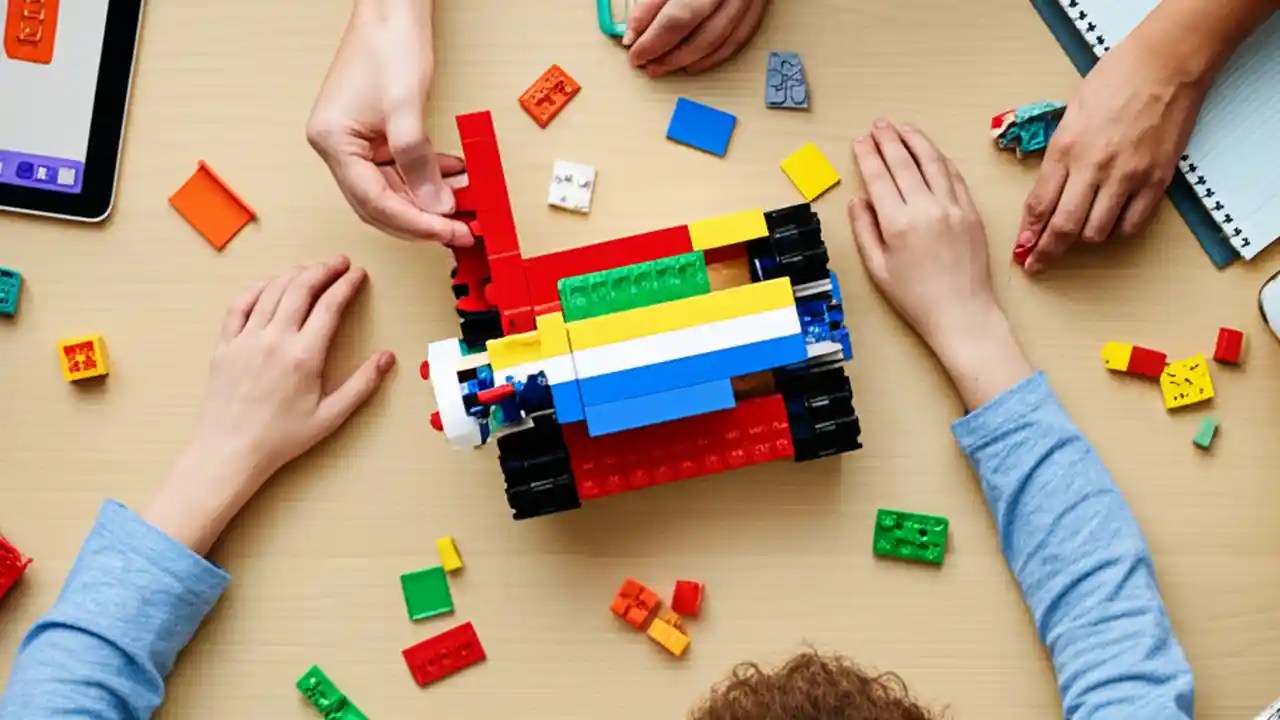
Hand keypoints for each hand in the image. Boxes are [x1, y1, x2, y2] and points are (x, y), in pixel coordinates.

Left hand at [143, 257, 395, 553]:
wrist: (230, 451)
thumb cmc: (281, 439)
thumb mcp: (330, 417)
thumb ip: (361, 384)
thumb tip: (387, 357)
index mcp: (304, 356)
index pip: (330, 306)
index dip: (347, 285)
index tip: (358, 274)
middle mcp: (274, 340)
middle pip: (301, 288)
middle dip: (323, 269)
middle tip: (339, 262)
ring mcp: (246, 339)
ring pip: (272, 290)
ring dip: (294, 273)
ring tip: (311, 268)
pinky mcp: (226, 345)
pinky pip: (240, 304)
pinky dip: (258, 287)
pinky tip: (270, 282)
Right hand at [306, 0, 471, 245]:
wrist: (393, 8)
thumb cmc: (391, 46)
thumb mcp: (407, 109)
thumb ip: (419, 164)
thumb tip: (437, 208)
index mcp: (332, 141)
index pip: (373, 200)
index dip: (413, 222)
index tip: (447, 232)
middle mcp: (336, 146)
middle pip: (380, 203)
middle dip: (421, 219)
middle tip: (459, 231)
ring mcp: (353, 141)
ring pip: (392, 190)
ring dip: (427, 200)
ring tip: (462, 208)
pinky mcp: (373, 135)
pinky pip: (401, 169)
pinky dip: (426, 177)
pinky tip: (453, 178)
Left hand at [623, 0, 768, 76]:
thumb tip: (636, 26)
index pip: (674, 12)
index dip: (650, 33)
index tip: (631, 44)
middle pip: (693, 25)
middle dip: (664, 50)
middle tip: (643, 62)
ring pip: (717, 37)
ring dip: (687, 58)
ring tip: (663, 65)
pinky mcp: (760, 0)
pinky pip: (740, 35)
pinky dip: (716, 55)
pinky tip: (695, 63)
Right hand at [850, 120, 1032, 408]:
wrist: (962, 313)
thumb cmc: (915, 298)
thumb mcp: (878, 268)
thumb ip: (865, 229)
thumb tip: (859, 199)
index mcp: (898, 223)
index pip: (879, 176)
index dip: (868, 154)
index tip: (860, 140)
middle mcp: (926, 208)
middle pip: (904, 162)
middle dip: (889, 139)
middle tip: (878, 125)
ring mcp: (953, 207)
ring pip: (932, 162)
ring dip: (916, 140)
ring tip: (903, 127)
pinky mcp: (971, 212)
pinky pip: (954, 176)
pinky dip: (940, 159)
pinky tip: (931, 151)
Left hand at [1015, 39, 1205, 272]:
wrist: (1164, 66)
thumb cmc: (1112, 82)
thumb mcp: (1069, 117)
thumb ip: (1058, 157)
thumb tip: (1046, 195)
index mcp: (1064, 149)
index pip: (1039, 206)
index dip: (1028, 235)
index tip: (1022, 251)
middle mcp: (1093, 167)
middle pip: (1064, 227)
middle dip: (1047, 252)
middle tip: (1039, 264)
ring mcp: (1127, 176)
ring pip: (1097, 232)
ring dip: (1084, 238)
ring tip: (1080, 231)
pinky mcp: (1157, 180)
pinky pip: (1132, 224)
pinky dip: (1118, 230)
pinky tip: (1112, 222)